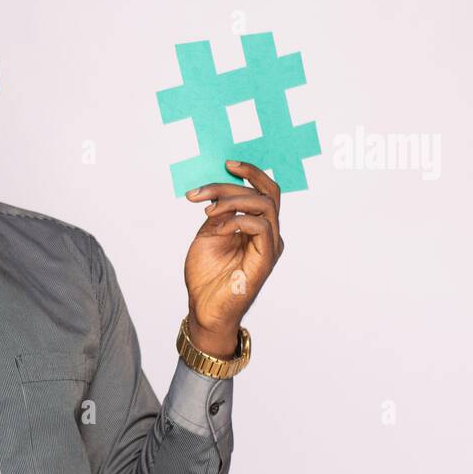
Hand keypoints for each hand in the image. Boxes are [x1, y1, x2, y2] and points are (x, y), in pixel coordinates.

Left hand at [182, 160, 284, 356]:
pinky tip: (216, 227)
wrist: (204, 309)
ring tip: (206, 210)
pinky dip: (236, 219)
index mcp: (258, 226)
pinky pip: (261, 226)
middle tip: (202, 192)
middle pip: (266, 192)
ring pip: (264, 204)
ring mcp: (270, 246)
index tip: (227, 164)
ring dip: (231, 200)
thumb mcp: (207, 234)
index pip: (264, 190)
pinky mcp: (266, 259)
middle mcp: (270, 234)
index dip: (250, 172)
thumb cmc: (206, 276)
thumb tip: (218, 191)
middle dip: (233, 184)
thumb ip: (218, 213)